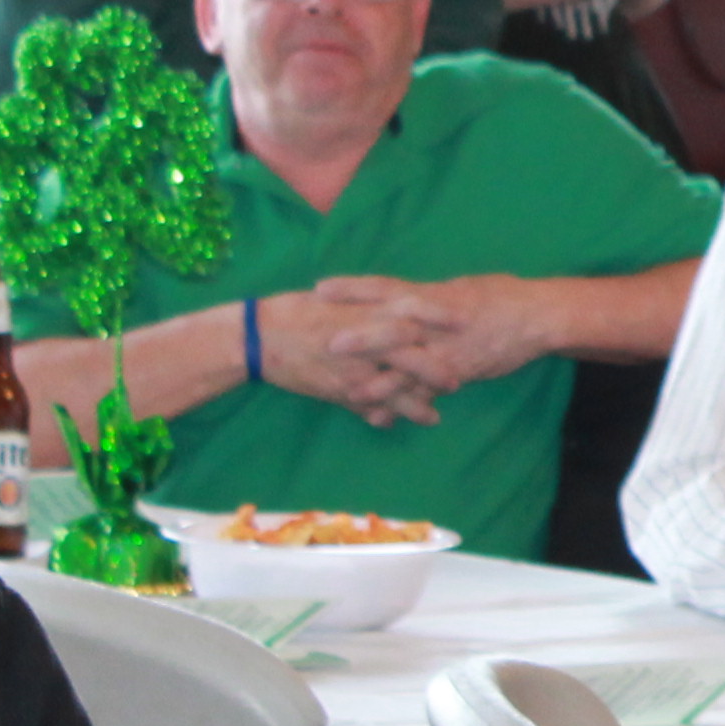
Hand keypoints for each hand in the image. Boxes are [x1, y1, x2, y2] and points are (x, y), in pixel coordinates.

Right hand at [260, 284, 443, 427]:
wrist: (258, 336)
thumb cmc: (299, 311)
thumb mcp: (339, 300)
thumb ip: (371, 306)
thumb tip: (405, 308)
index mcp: (365, 311)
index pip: (412, 310)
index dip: (440, 315)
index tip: (466, 321)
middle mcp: (363, 339)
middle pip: (411, 354)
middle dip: (437, 369)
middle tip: (459, 380)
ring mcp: (353, 366)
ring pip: (394, 388)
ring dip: (417, 403)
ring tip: (435, 417)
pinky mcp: (338, 388)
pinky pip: (368, 406)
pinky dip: (384, 416)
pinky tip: (396, 425)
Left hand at [316, 271, 552, 399]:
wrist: (538, 317)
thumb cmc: (501, 296)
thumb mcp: (460, 288)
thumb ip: (429, 296)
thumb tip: (405, 296)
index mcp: (431, 295)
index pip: (385, 287)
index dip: (353, 288)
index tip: (320, 288)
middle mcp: (435, 321)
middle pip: (392, 326)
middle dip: (360, 336)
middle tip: (325, 342)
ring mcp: (448, 347)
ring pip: (409, 365)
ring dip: (379, 379)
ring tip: (349, 391)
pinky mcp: (460, 369)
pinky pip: (429, 390)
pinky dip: (407, 404)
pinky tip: (385, 416)